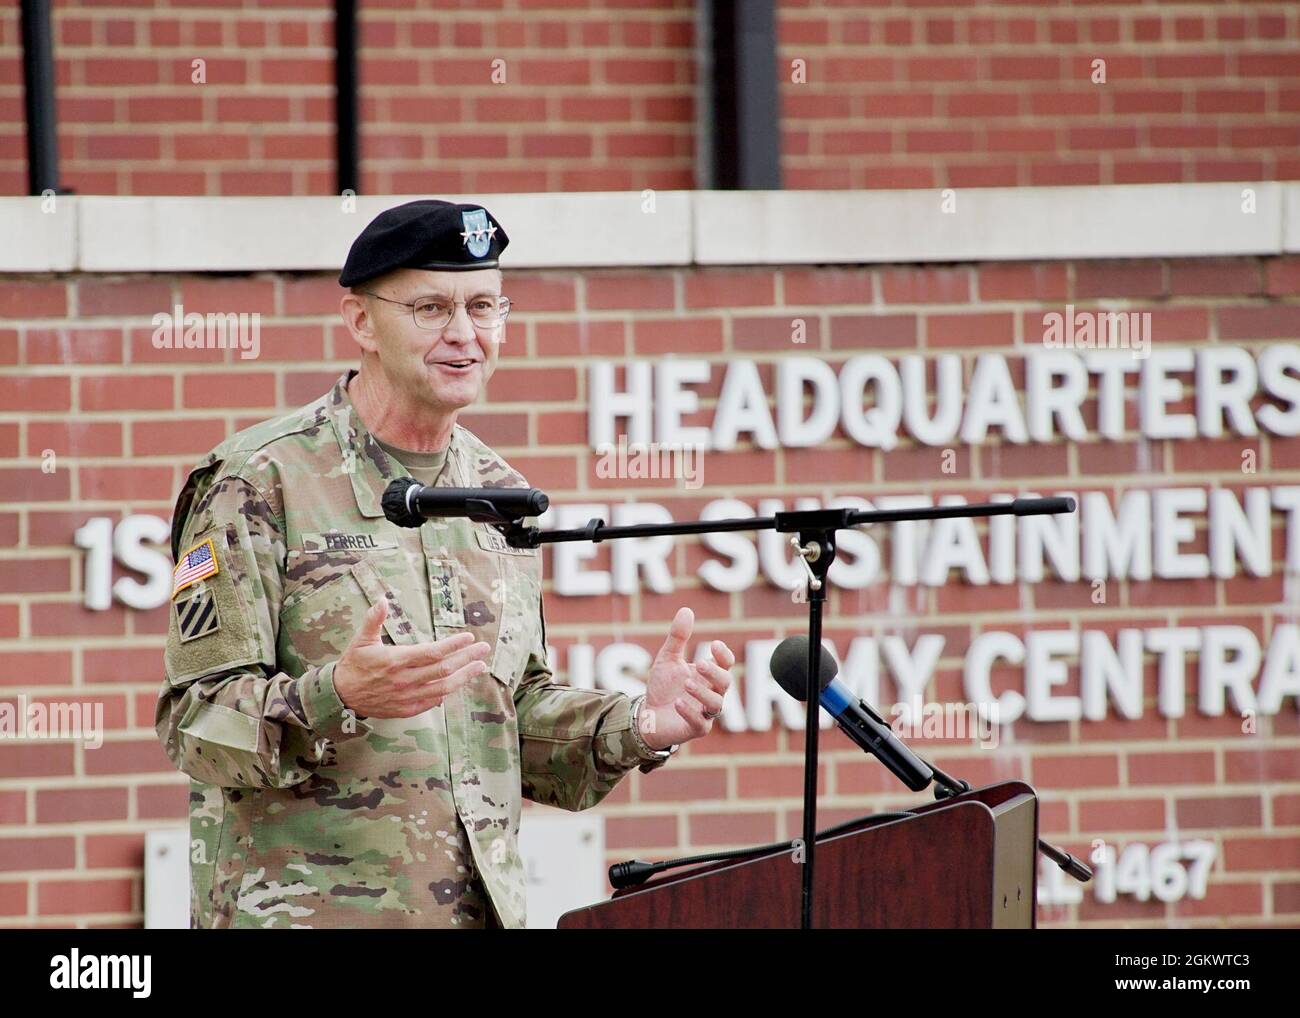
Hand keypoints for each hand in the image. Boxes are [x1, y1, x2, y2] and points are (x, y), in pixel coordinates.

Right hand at [332, 599, 490, 718]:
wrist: (341, 697)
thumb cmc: (354, 665)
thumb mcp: (361, 639)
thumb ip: (374, 619)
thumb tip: (382, 599)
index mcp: (395, 660)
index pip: (432, 653)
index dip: (453, 646)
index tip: (469, 637)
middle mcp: (404, 680)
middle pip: (444, 669)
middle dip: (467, 658)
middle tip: (484, 649)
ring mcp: (407, 697)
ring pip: (443, 687)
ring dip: (464, 676)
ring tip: (480, 666)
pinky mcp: (407, 709)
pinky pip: (433, 701)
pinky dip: (448, 691)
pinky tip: (459, 682)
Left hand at [639, 606, 734, 749]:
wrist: (647, 714)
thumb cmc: (663, 686)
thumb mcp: (667, 659)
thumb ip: (678, 637)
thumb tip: (686, 610)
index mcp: (708, 675)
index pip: (726, 664)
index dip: (724, 655)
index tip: (714, 644)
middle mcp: (711, 693)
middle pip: (725, 683)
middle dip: (715, 673)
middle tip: (701, 663)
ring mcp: (705, 712)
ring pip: (716, 704)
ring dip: (703, 693)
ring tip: (687, 683)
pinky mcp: (695, 729)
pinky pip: (700, 723)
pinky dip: (690, 713)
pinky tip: (677, 702)